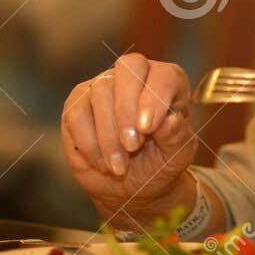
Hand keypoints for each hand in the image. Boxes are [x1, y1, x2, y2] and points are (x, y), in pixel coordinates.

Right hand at [61, 53, 196, 228]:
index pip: (163, 75)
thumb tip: (171, 121)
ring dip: (109, 135)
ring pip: (100, 91)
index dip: (155, 98)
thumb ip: (177, 137)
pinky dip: (90, 144)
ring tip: (120, 167)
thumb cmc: (158, 163)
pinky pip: (77, 113)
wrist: (129, 187)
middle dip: (128, 109)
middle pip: (129, 68)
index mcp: (167, 83)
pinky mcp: (77, 103)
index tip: (147, 128)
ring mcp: (103, 86)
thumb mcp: (176, 157)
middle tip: (132, 146)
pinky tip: (102, 163)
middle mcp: (136, 76)